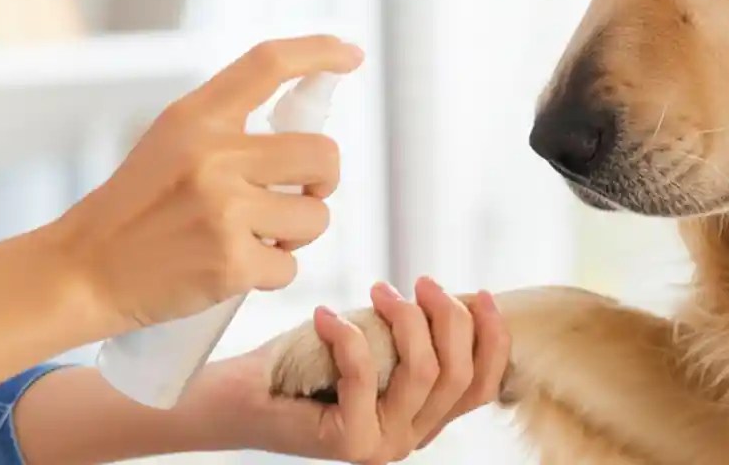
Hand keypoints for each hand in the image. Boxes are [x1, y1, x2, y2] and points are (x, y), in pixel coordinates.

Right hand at [53, 35, 363, 331]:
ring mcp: (223, 210)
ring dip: (298, 233)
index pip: (269, 64)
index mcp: (196, 118)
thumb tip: (306, 126)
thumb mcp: (170, 143)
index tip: (350, 55)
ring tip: (257, 236)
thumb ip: (227, 129)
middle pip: (322, 154)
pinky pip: (290, 266)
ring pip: (316, 215)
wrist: (83, 272)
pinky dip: (272, 272)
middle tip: (303, 193)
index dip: (318, 52)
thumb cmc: (135, 208)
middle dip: (324, 180)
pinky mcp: (230, 263)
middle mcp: (213, 156)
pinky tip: (235, 268)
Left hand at [183, 278, 510, 462]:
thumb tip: (457, 298)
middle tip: (419, 282)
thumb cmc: (304, 361)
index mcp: (425, 418)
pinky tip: (326, 315)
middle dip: (447, 317)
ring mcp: (382, 446)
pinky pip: (367, 376)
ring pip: (422, 372)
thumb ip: (414, 336)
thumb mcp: (374, 343)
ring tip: (376, 290)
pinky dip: (348, 335)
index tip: (480, 294)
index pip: (483, 386)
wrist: (237, 397)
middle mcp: (410, 439)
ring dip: (403, 318)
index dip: (491, 338)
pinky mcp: (349, 444)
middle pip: (458, 374)